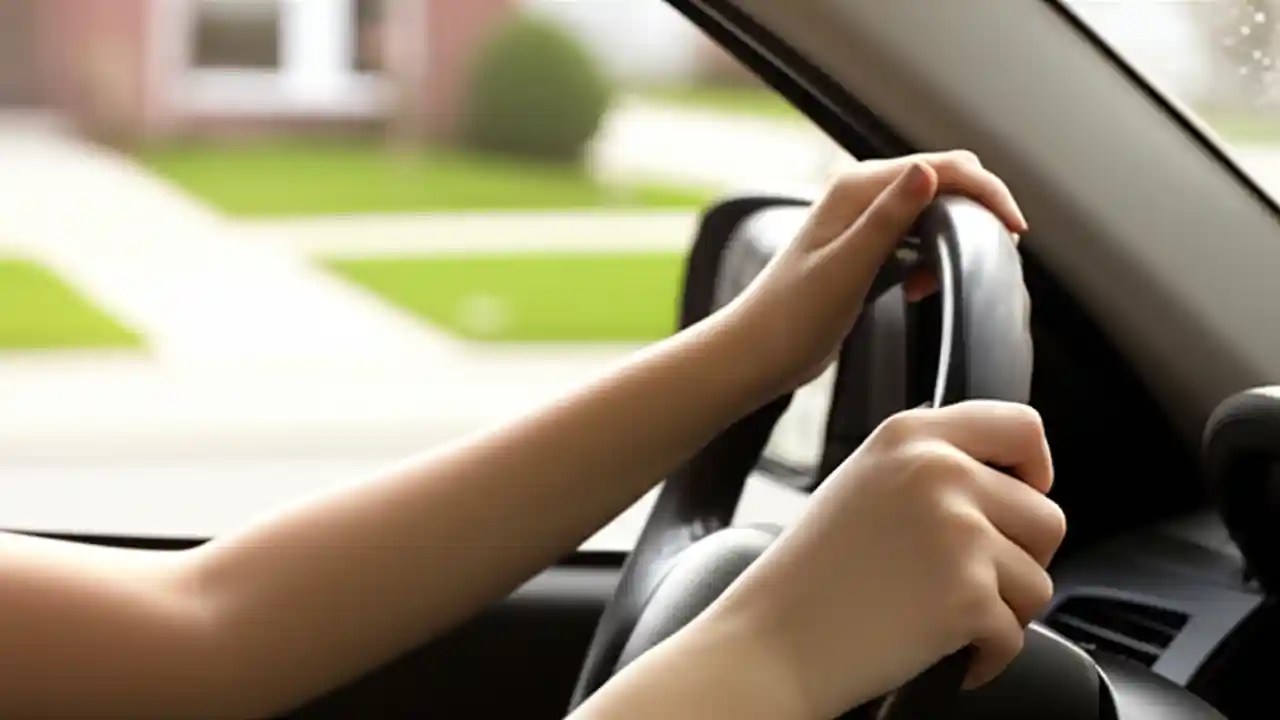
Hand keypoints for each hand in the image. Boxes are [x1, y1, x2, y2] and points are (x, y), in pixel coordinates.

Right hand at [694, 401, 1065, 718]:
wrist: (771, 643)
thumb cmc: (809, 576)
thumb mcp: (862, 483)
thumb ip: (928, 465)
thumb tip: (1005, 481)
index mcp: (909, 435)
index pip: (1021, 427)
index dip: (1036, 469)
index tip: (1025, 496)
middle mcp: (939, 471)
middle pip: (1045, 516)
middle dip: (1018, 560)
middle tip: (965, 582)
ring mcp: (958, 532)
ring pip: (1038, 581)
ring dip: (1001, 611)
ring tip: (940, 616)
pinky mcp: (968, 595)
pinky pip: (1015, 635)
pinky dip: (984, 656)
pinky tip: (935, 650)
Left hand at [719, 151, 1026, 392]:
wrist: (756, 353)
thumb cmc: (792, 317)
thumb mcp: (847, 268)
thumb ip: (888, 218)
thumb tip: (927, 171)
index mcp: (857, 189)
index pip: (943, 168)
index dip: (988, 192)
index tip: (1015, 231)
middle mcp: (860, 195)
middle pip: (943, 182)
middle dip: (977, 212)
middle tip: (997, 253)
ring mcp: (862, 221)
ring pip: (932, 212)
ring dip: (952, 239)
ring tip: (944, 279)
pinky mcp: (863, 249)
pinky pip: (915, 239)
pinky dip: (929, 259)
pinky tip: (919, 289)